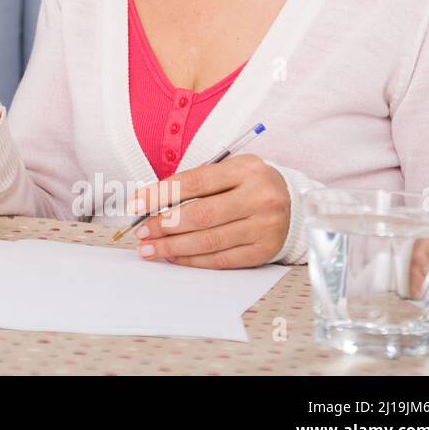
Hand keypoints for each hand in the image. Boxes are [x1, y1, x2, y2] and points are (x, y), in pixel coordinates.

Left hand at [127, 154, 288, 268]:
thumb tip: (151, 201)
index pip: (194, 182)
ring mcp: (264, 226)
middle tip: (141, 231)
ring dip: (173, 247)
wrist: (293, 202)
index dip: (160, 194)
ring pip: (209, 241)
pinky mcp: (264, 251)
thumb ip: (195, 182)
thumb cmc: (248, 183)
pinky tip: (174, 257)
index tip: (135, 204)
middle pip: (200, 215)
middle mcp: (259, 198)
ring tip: (149, 248)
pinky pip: (222, 259)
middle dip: (164, 225)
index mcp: (245, 170)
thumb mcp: (228, 170)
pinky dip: (193, 260)